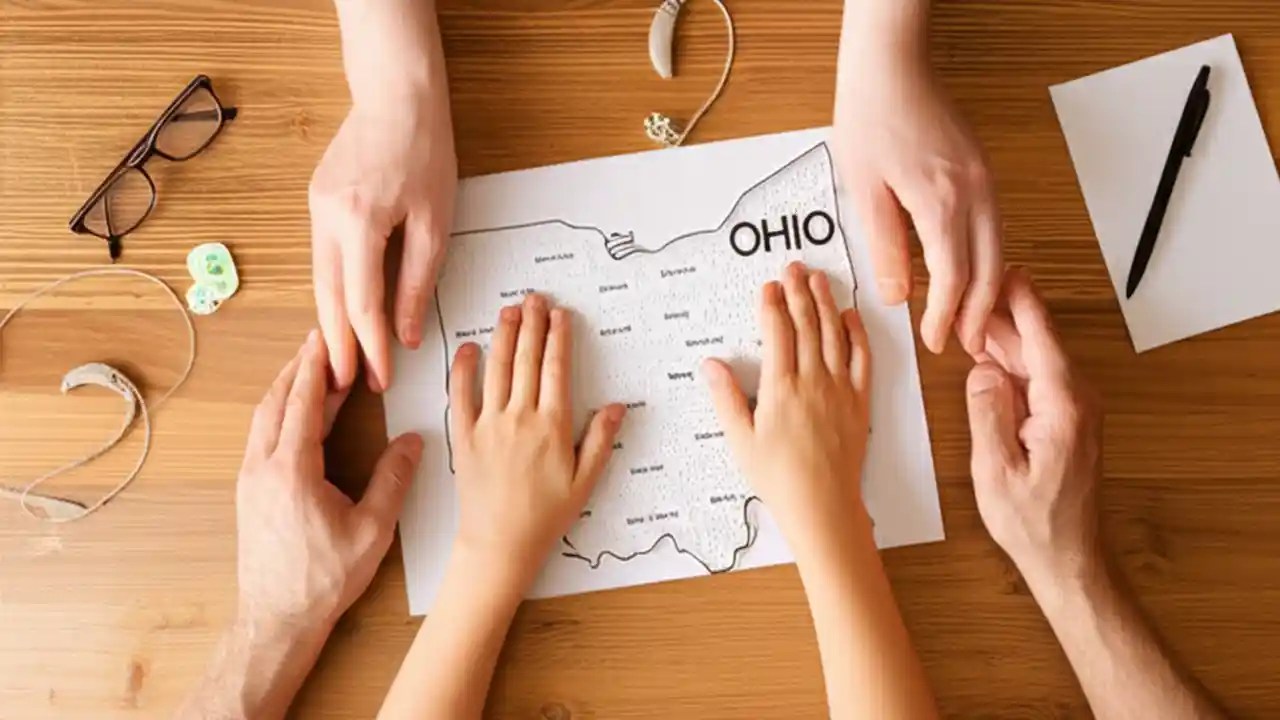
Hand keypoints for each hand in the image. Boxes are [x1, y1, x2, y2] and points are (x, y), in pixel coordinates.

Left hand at [236, 330, 424, 632]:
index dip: (318, 367)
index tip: (329, 340)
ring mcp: (251, 480)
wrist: (276, 619)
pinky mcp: (249, 493)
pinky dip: (277, 413)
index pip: (303, 403)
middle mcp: (262, 468)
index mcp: (292, 471)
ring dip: (285, 388)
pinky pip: (260, 437)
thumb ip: (392, 480)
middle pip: (276, 401)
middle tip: (319, 341)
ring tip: (307, 368)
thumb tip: (411, 443)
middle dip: (298, 367)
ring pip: (263, 418)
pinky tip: (293, 415)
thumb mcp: (371, 530)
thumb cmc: (321, 580)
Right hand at [309, 5, 456, 391]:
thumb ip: (418, 280)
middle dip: (339, 348)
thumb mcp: (435, 221)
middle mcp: (326, 218)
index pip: (361, 304)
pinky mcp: (315, 202)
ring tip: (344, 362)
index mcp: (359, 221)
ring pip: (319, 282)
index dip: (371, 347)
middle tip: (349, 388)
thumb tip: (407, 333)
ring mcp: (313, 208)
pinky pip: (321, 260)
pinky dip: (331, 291)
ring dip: (331, 323)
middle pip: (328, 300)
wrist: (396, 95)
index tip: (381, 378)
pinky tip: (342, 314)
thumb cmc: (424, 150)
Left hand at [447, 294, 625, 591]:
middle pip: (527, 360)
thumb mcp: (584, 481)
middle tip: (535, 298)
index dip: (558, 337)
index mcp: (552, 426)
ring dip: (504, 335)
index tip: (560, 315)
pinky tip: (468, 348)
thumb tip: (618, 406)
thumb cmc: (545, 517)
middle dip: (533, 324)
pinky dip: (464, 369)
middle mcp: (520, 418)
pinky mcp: (464, 437)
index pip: (556, 369)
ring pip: (497, 369)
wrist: (500, 544)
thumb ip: (600, 440)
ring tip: (510, 310)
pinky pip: (461, 395)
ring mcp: (488, 425)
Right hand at [702, 262, 872, 549]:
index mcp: (780, 388)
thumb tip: (711, 364)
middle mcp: (813, 381)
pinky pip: (862, 359)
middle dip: (799, 292)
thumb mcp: (740, 440)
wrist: (823, 506)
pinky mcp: (859, 402)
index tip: (768, 285)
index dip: (772, 304)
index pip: (777, 332)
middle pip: (806, 324)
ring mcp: (840, 389)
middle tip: (794, 267)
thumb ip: (726, 398)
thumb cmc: (778, 479)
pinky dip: (857, 334)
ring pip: (834, 334)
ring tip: (819, 279)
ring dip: (826, 303)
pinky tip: (850, 316)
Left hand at [833, 4, 1001, 355]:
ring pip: (999, 248)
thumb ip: (885, 246)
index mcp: (942, 202)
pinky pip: (994, 225)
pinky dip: (988, 257)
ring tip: (973, 318)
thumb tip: (899, 294)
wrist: (891, 67)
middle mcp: (974, 192)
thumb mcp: (864, 190)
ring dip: (988, 288)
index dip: (946, 316)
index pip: (953, 278)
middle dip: (980, 313)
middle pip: (989, 270)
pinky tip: (973, 271)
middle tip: (966, 343)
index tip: (936, 339)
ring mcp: (984, 180)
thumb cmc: (872, 116)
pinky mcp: (981, 170)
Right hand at [965, 269, 1102, 583]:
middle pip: (1038, 341)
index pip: (1041, 337)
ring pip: (1037, 358)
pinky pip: (1038, 378)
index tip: (1004, 270)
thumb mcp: (996, 469)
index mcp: (1061, 406)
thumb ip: (988, 413)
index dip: (1021, 301)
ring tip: (966, 322)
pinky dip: (1012, 363)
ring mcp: (1074, 410)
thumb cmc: (1034, 522)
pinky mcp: (1066, 420)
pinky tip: (987, 360)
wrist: (1067, 556)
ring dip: (1004, 340)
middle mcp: (1075, 401)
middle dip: (1002, 316)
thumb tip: (982, 370)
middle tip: (964, 296)